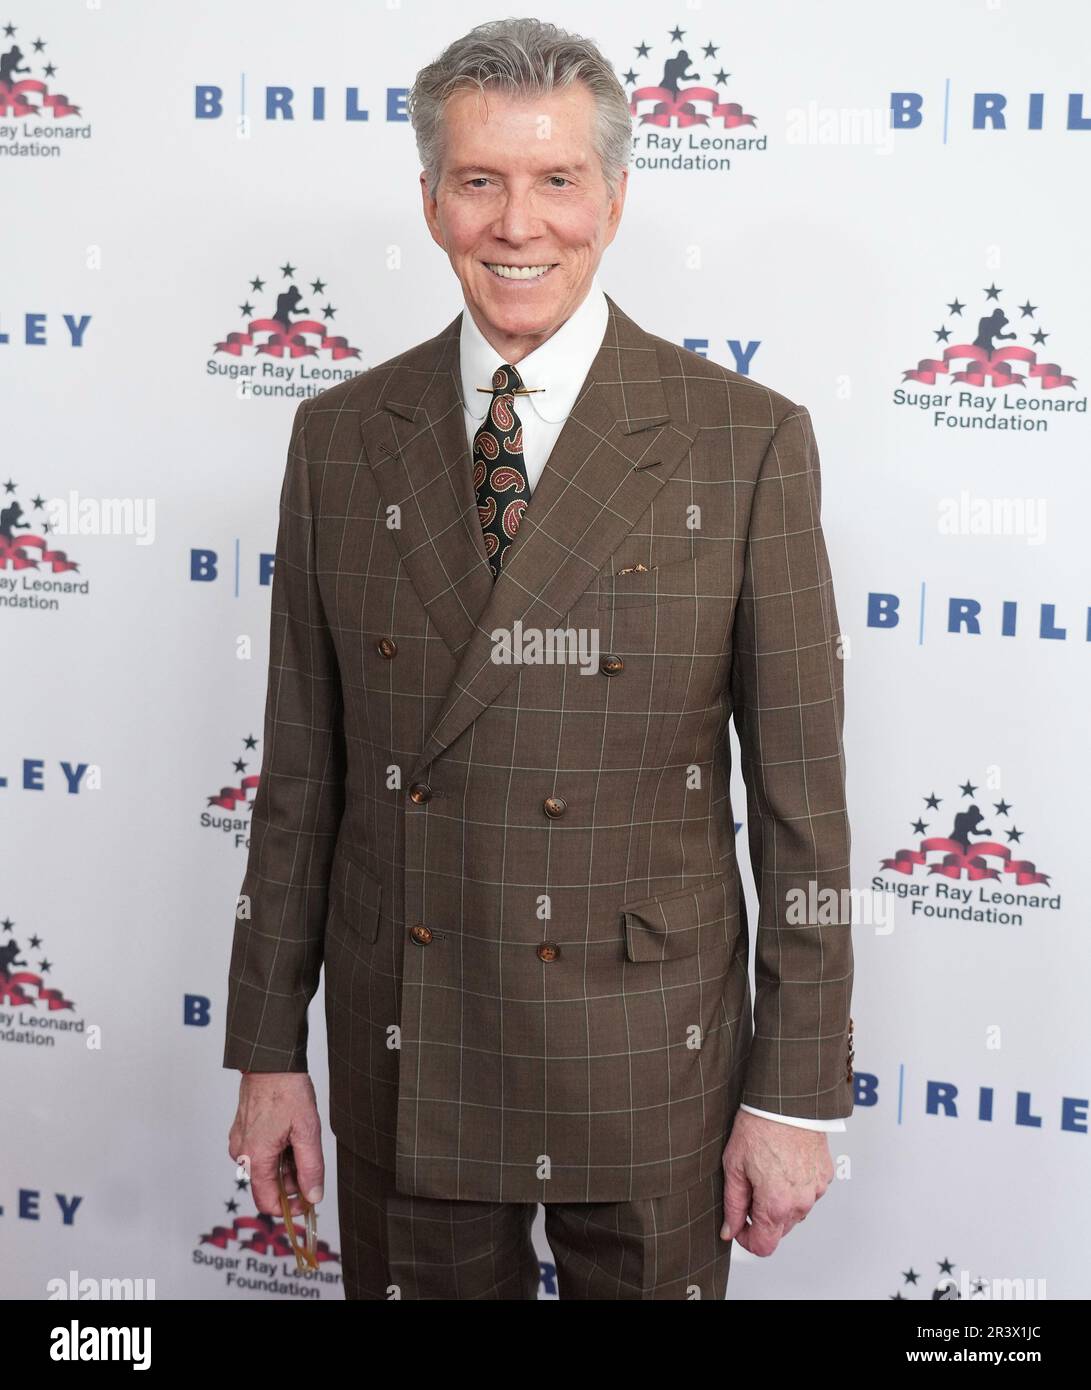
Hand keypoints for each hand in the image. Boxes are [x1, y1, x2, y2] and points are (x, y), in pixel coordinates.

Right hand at [228, 1072, 323, 1216]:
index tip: (308, 1200)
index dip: (289, 1207)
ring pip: (265, 1167)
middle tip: (309, 1157)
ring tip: (299, 1137)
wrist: (270, 1062)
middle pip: (268, 1184)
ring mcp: (240, 1141)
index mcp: (255, 1157)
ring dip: (285, 1162)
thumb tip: (313, 1196)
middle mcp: (242, 1154)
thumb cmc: (287, 1091)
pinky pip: (260, 1152)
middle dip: (291, 1178)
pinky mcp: (242, 1131)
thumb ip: (311, 1168)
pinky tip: (288, 1131)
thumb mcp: (307, 1131)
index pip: (267, 1202)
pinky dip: (277, 1149)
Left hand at [720, 1110, 833, 1255]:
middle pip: (780, 1230)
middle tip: (750, 1186)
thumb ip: (733, 1205)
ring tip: (768, 1171)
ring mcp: (816, 1189)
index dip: (747, 1239)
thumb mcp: (734, 1166)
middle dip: (762, 1217)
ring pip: (795, 1212)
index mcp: (777, 1204)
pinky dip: (796, 1187)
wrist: (786, 1101)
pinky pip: (808, 1193)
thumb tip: (730, 1230)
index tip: (740, 1225)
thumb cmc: (759, 1127)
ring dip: (781, 1202)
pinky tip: (784, 1164)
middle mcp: (801, 1202)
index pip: (764, 1246)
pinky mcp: (825, 1176)